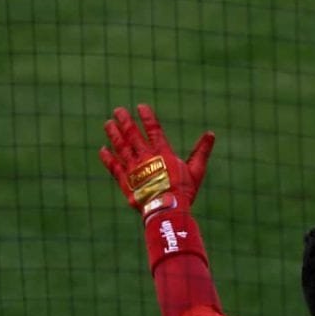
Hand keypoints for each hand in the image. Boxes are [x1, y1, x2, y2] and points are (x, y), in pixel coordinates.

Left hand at [99, 104, 214, 216]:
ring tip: (108, 124)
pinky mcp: (125, 181)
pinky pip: (114, 167)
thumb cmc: (184, 191)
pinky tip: (103, 149)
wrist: (166, 209)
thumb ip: (202, 152)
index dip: (147, 117)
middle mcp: (145, 157)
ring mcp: (133, 169)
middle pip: (133, 135)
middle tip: (118, 110)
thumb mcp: (196, 170)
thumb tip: (211, 134)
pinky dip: (108, 158)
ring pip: (121, 147)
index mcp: (163, 153)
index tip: (141, 106)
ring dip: (114, 134)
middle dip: (125, 121)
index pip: (154, 130)